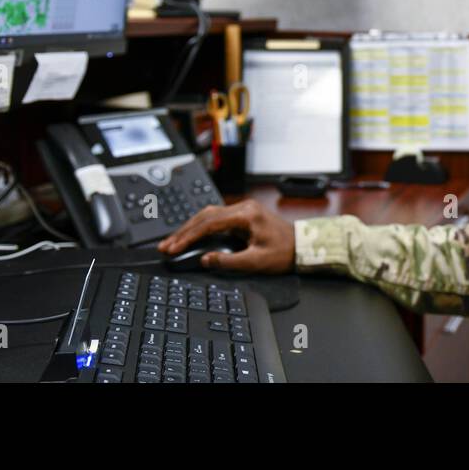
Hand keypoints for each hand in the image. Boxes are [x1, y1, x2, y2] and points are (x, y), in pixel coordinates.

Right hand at [157, 200, 295, 273]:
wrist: (302, 245)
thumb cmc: (284, 253)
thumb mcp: (256, 262)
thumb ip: (229, 261)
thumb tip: (205, 260)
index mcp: (246, 215)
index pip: (209, 223)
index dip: (189, 236)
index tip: (174, 247)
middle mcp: (243, 207)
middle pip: (205, 216)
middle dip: (183, 231)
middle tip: (166, 246)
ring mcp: (242, 210)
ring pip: (208, 215)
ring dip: (190, 228)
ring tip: (173, 242)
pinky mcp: (242, 216)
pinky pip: (216, 218)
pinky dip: (200, 227)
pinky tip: (190, 235)